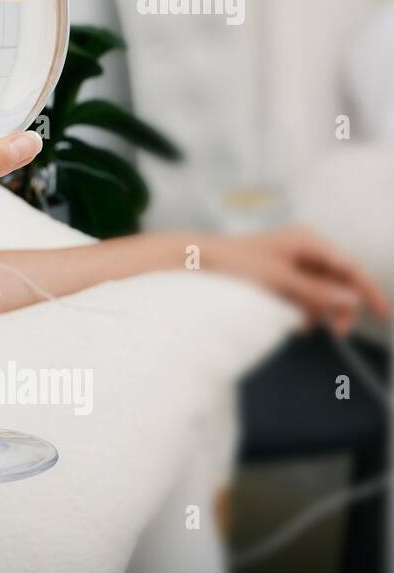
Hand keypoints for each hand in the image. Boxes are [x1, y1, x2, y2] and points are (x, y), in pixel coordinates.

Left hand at [200, 225, 390, 336]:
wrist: (197, 260)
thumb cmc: (236, 262)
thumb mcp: (279, 279)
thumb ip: (316, 291)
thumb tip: (351, 299)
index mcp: (309, 240)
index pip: (350, 267)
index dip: (369, 291)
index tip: (384, 315)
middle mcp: (305, 249)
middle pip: (339, 282)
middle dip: (337, 307)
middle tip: (335, 332)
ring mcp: (293, 262)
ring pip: (321, 292)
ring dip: (316, 310)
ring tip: (296, 321)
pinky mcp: (281, 276)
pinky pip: (303, 295)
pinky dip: (301, 308)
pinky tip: (288, 317)